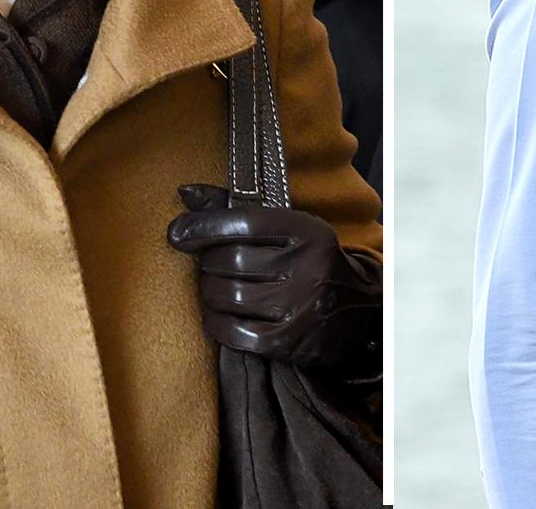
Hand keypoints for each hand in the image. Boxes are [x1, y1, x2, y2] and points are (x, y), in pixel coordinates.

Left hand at [167, 184, 381, 376]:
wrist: (358, 313)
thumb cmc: (310, 263)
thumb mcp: (288, 229)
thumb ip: (236, 210)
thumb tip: (185, 193)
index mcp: (308, 232)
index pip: (244, 221)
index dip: (203, 225)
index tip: (177, 232)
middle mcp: (307, 267)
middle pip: (228, 261)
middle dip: (208, 263)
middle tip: (212, 265)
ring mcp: (297, 307)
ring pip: (225, 296)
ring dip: (210, 293)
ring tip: (218, 289)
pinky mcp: (285, 342)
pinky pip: (230, 331)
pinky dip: (216, 322)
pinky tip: (221, 314)